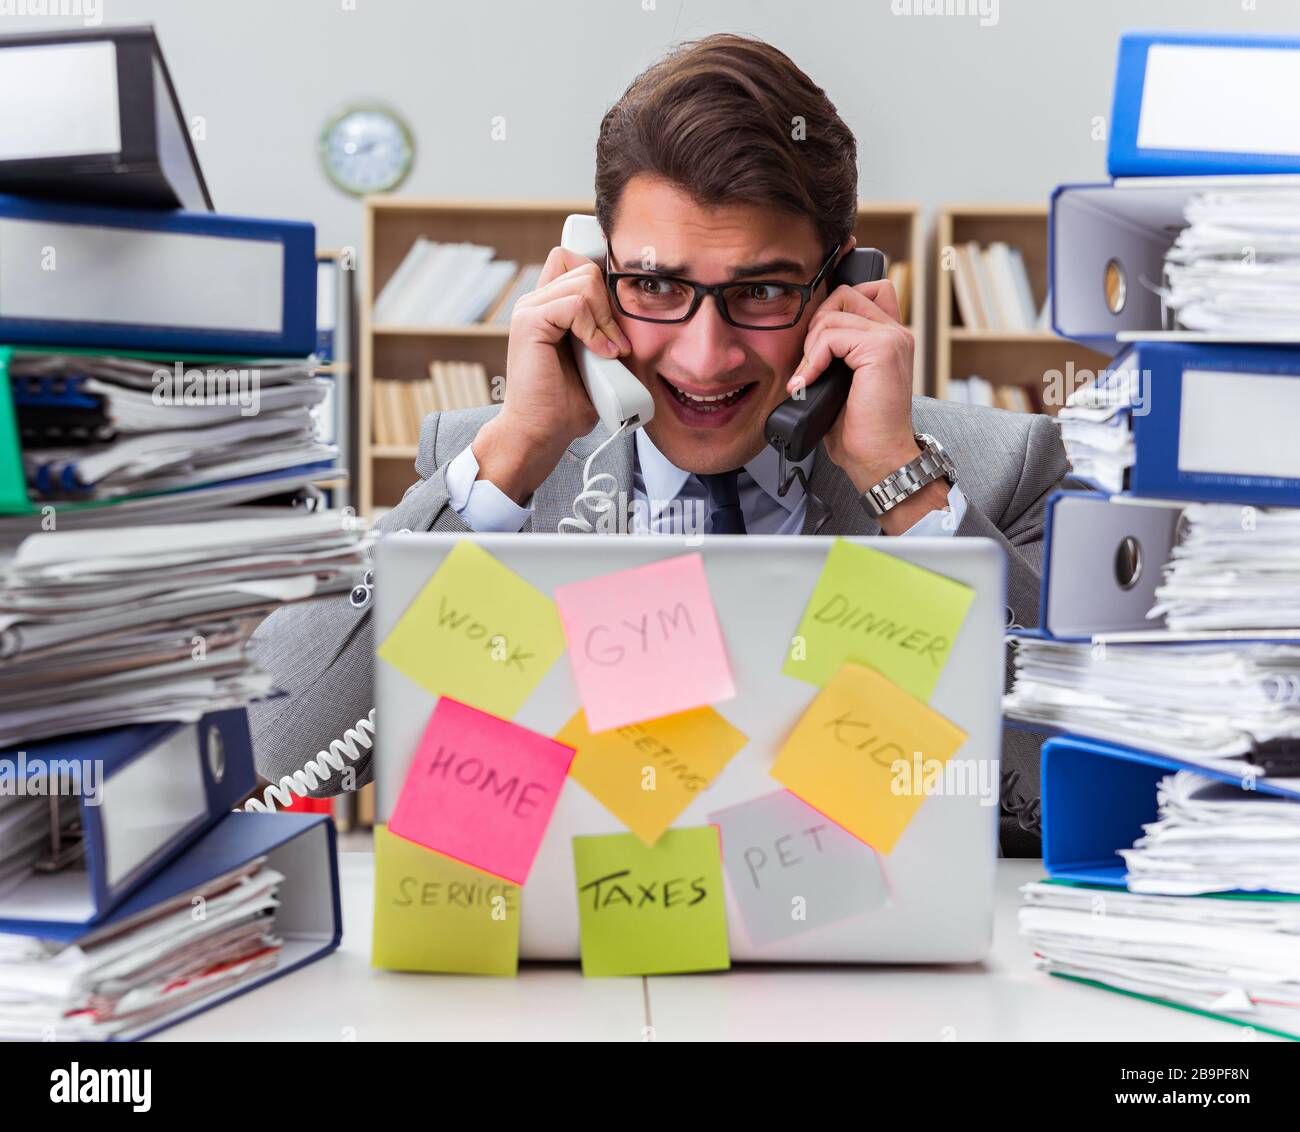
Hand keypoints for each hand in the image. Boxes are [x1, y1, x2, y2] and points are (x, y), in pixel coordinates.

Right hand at [473, 246, 631, 503]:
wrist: (543, 432)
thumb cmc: (567, 403)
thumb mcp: (598, 357)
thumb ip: (606, 328)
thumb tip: (637, 305)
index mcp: (549, 306)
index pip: (577, 261)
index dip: (603, 281)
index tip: (618, 322)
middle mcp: (535, 302)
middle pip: (585, 267)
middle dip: (609, 304)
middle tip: (615, 343)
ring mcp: (529, 310)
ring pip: (584, 281)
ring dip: (605, 319)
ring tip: (608, 353)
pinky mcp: (529, 323)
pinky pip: (574, 304)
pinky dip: (594, 329)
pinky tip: (599, 354)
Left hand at [788, 279, 946, 532]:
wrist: (878, 458)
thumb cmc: (860, 429)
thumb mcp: (842, 381)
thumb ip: (835, 352)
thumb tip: (803, 338)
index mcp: (890, 337)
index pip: (864, 290)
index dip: (833, 307)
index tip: (815, 344)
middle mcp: (896, 332)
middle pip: (844, 295)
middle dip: (816, 324)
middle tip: (809, 363)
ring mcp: (892, 338)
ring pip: (833, 315)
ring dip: (811, 347)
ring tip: (808, 377)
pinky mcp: (882, 349)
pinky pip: (832, 337)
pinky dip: (813, 359)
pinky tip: (809, 382)